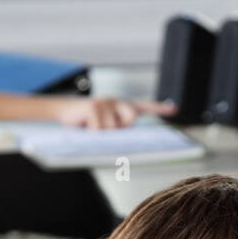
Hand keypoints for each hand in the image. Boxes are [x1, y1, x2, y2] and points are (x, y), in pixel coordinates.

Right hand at [52, 96, 176, 128]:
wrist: (63, 111)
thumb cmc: (86, 122)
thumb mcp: (104, 125)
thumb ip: (118, 128)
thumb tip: (129, 138)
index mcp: (120, 105)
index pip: (143, 106)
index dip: (159, 108)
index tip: (173, 109)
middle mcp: (115, 100)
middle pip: (131, 117)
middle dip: (121, 126)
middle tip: (106, 128)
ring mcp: (104, 102)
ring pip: (113, 129)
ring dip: (103, 134)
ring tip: (91, 127)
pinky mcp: (94, 107)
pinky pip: (100, 130)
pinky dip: (93, 134)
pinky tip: (86, 127)